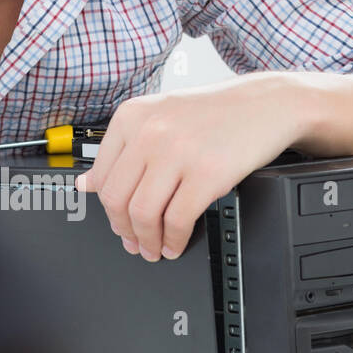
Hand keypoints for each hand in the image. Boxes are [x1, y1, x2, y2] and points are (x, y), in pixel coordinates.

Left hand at [77, 75, 300, 259]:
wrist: (267, 103)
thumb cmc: (215, 113)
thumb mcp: (160, 118)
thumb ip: (122, 149)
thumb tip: (86, 185)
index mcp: (131, 116)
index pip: (101, 177)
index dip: (107, 210)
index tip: (117, 224)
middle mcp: (150, 131)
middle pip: (117, 199)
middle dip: (123, 231)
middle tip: (133, 243)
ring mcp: (178, 152)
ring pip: (143, 214)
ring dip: (147, 241)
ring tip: (154, 248)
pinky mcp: (207, 173)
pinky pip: (177, 220)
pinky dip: (174, 240)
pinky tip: (176, 243)